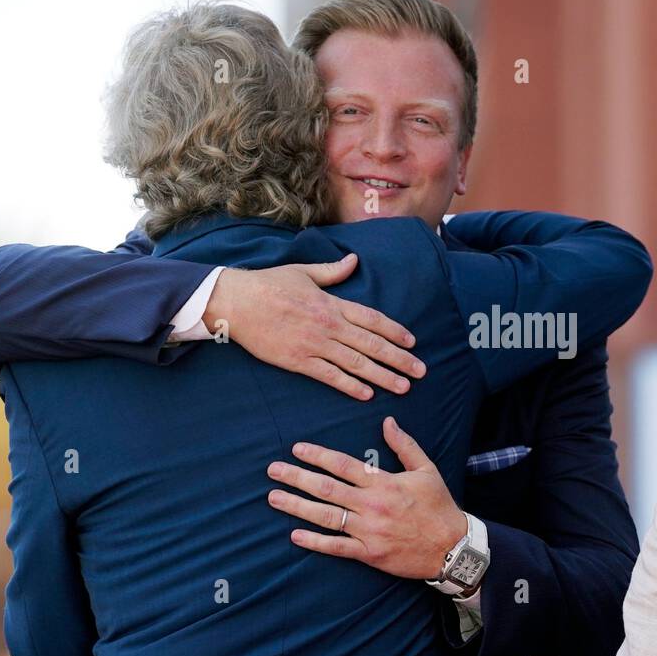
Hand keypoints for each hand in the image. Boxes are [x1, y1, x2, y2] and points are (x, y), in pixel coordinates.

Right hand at [203, 256, 425, 400]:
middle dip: (399, 359)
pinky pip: (329, 375)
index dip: (395, 331)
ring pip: (356, 362)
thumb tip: (354, 260)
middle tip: (420, 372)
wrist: (236, 301)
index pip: (372, 319)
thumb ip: (332, 272)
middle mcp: (328, 324)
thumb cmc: (268, 284)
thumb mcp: (304, 272)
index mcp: (332, 302)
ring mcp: (314, 343)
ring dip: (382, 376)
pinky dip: (349, 385)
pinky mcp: (297, 360)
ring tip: (403, 386)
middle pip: (372, 343)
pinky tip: (366, 394)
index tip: (412, 343)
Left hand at [266, 417, 463, 578]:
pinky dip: (315, 541)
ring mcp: (368, 531)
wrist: (452, 548)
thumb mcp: (426, 470)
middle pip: (326, 488)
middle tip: (273, 470)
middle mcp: (372, 505)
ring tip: (274, 498)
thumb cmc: (439, 506)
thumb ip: (404, 445)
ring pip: (325, 516)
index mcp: (384, 483)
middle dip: (297, 477)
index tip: (297, 449)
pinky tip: (295, 534)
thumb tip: (387, 421)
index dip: (318, 455)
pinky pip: (337, 547)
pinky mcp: (369, 554)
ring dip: (297, 506)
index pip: (343, 465)